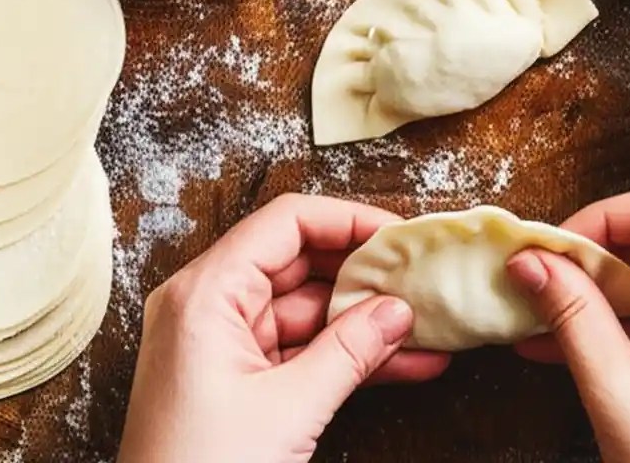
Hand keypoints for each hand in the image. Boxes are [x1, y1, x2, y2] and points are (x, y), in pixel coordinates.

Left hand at [118, 194, 450, 462]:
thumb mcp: (289, 409)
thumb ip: (349, 352)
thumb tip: (397, 311)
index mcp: (204, 294)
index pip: (285, 223)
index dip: (348, 221)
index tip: (400, 237)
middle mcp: (208, 307)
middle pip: (299, 262)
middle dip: (365, 273)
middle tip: (419, 279)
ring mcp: (222, 344)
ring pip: (307, 311)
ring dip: (365, 321)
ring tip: (425, 325)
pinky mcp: (238, 380)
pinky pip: (301, 350)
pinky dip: (346, 355)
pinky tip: (403, 360)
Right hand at [506, 185, 629, 462]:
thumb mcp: (618, 390)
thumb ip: (572, 314)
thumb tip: (530, 260)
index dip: (600, 217)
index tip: (551, 248)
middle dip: (592, 257)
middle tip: (536, 279)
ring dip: (597, 293)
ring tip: (538, 314)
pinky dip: (618, 323)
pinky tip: (561, 341)